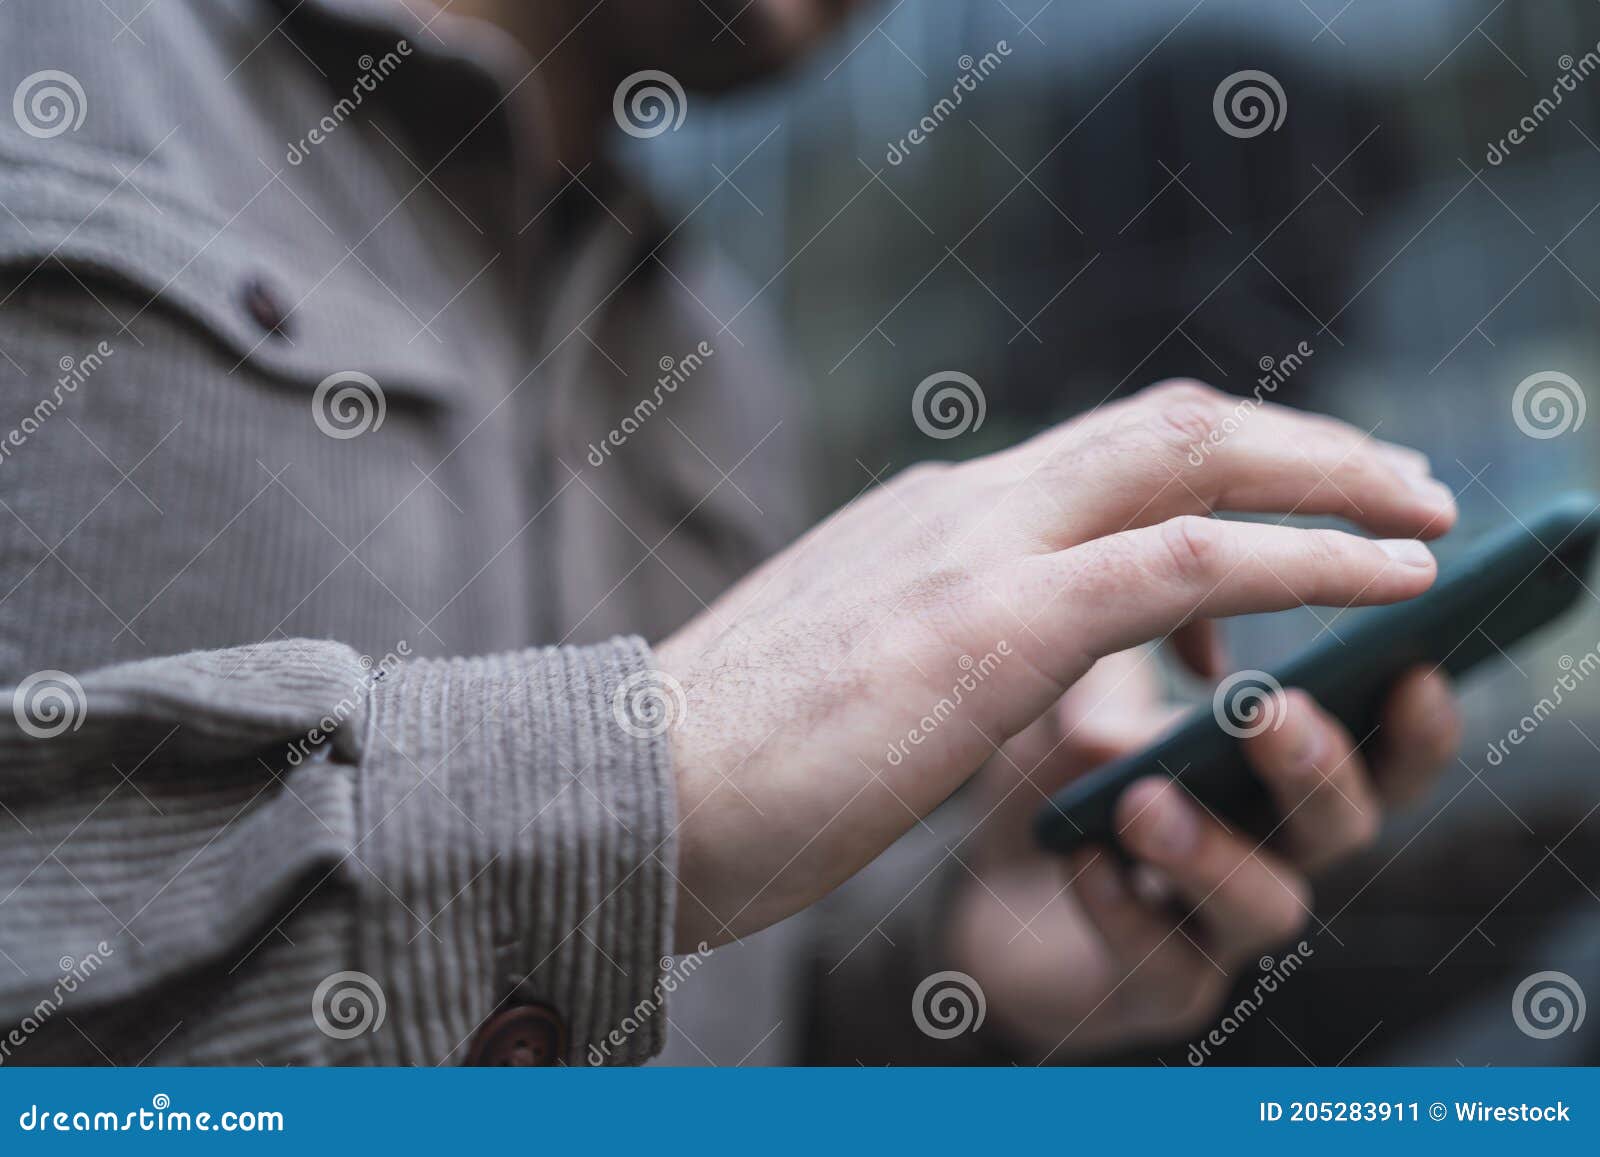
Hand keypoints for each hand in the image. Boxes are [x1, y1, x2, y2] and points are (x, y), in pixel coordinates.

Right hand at [656, 380, 1456, 947]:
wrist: (625, 784)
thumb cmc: (728, 754)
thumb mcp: (846, 660)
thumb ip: (926, 625)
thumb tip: (983, 647)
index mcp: (928, 516)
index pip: (1103, 451)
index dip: (1218, 457)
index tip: (1293, 489)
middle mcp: (960, 504)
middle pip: (1168, 423)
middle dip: (1301, 439)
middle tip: (1398, 478)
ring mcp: (975, 550)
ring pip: (1195, 463)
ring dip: (1329, 480)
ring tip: (1421, 519)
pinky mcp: (991, 624)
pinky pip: (1190, 564)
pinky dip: (1304, 559)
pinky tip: (1383, 580)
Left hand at [946, 646, 1460, 1059]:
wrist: (981, 891)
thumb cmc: (1060, 773)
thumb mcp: (1092, 680)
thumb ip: (1138, 626)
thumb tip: (1175, 591)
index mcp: (1281, 777)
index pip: (1384, 753)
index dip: (1414, 724)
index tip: (1414, 668)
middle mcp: (1273, 854)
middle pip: (1342, 825)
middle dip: (1316, 767)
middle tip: (1268, 711)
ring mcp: (1219, 930)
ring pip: (1267, 907)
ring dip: (1212, 849)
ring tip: (1142, 800)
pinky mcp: (1154, 990)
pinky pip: (1162, 966)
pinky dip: (1123, 910)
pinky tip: (1084, 862)